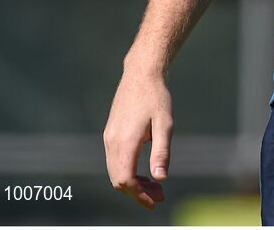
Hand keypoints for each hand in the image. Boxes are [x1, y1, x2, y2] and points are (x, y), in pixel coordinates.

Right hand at [103, 65, 173, 209]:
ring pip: (114, 171)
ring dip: (132, 183)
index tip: (155, 201)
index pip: (126, 180)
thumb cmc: (156, 97)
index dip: (139, 194)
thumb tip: (161, 178)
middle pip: (118, 179)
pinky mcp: (110, 133)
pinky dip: (127, 171)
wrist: (141, 73)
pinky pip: (114, 161)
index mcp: (125, 141)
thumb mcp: (165, 124)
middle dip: (137, 192)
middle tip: (159, 196)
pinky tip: (143, 171)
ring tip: (154, 186)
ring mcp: (109, 137)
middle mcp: (112, 142)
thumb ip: (161, 152)